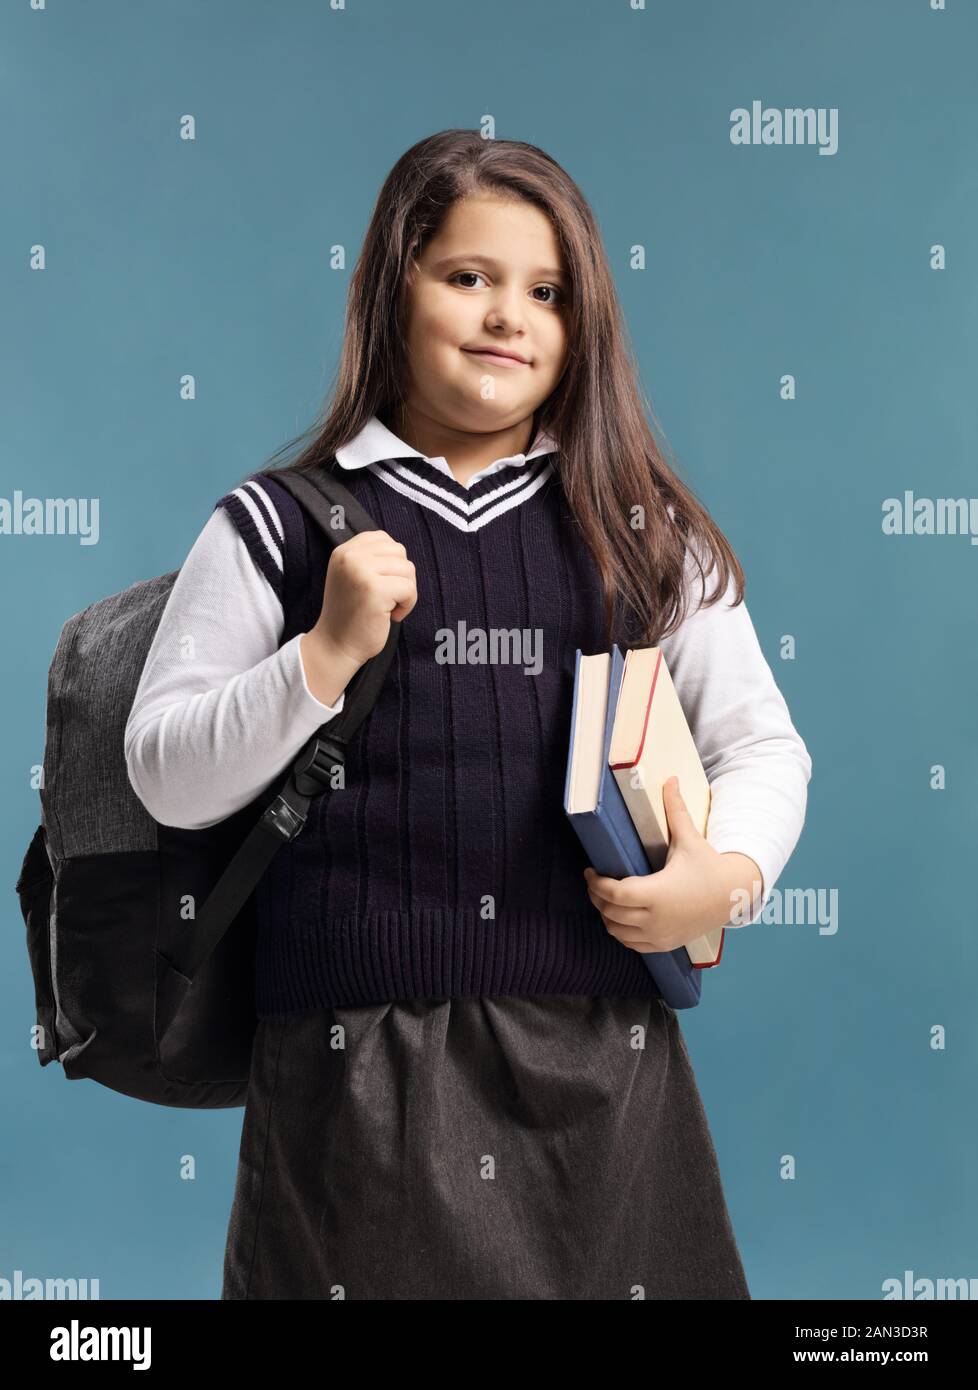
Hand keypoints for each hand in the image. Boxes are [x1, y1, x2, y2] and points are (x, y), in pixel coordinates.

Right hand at [313, 530, 417, 667]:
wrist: (335, 645)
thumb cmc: (350, 615)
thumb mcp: (352, 576)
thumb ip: (370, 559)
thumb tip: (400, 552)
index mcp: (344, 550)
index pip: (383, 538)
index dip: (391, 562)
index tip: (381, 584)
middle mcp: (350, 556)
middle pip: (399, 552)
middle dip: (401, 576)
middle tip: (387, 598)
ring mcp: (361, 571)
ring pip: (408, 569)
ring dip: (406, 591)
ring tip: (388, 607)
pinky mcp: (375, 590)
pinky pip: (409, 589)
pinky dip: (407, 605)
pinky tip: (392, 616)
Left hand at [583, 776, 762, 952]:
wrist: (733, 896)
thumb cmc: (709, 866)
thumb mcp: (690, 838)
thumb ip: (675, 809)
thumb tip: (670, 779)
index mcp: (658, 893)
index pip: (614, 893)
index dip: (596, 883)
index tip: (590, 870)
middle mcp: (656, 919)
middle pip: (610, 912)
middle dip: (597, 897)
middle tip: (594, 881)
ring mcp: (660, 936)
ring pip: (617, 931)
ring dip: (606, 915)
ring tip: (604, 897)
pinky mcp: (664, 944)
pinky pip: (631, 944)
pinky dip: (619, 932)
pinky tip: (619, 915)